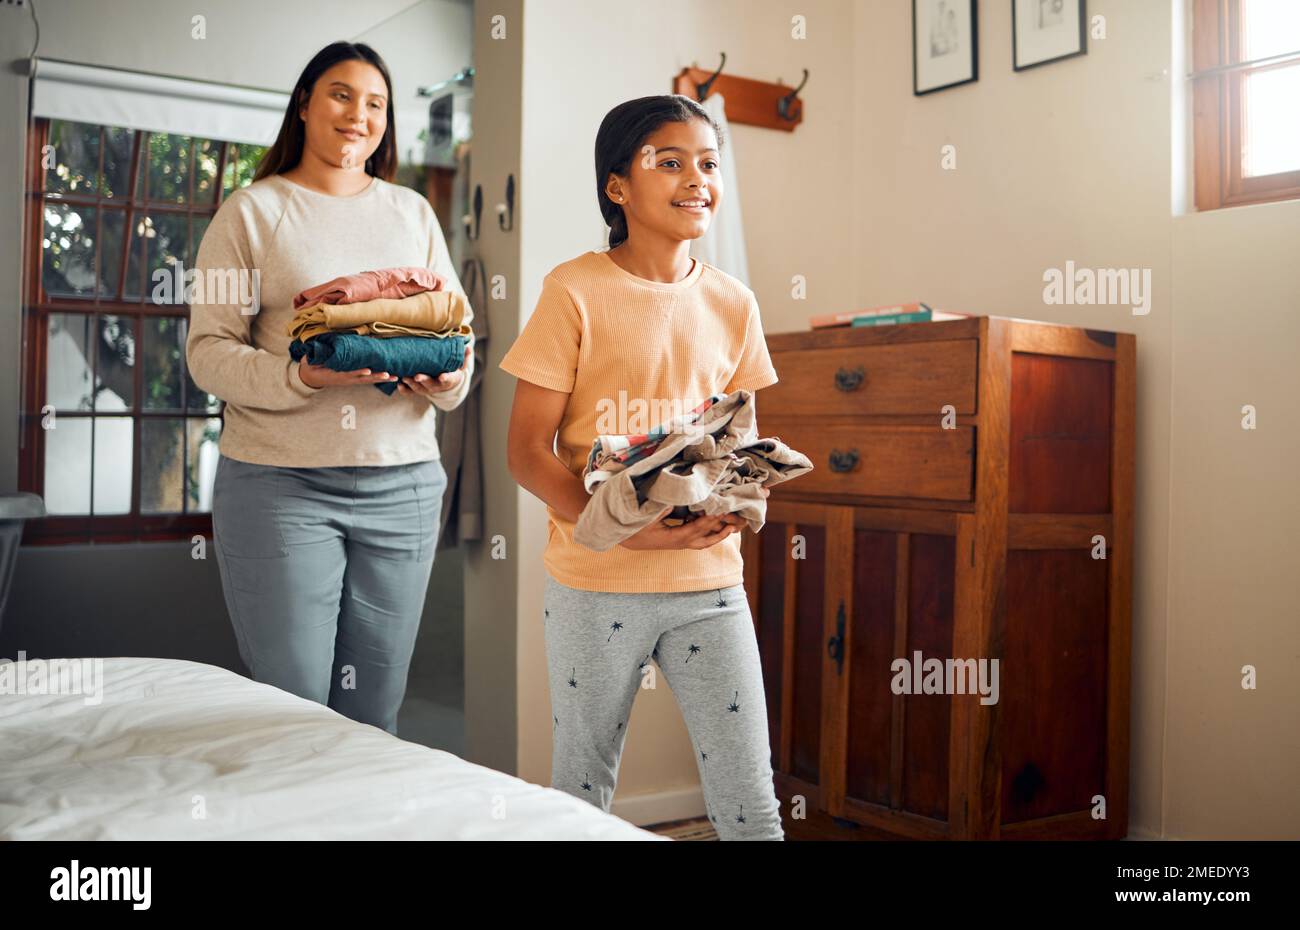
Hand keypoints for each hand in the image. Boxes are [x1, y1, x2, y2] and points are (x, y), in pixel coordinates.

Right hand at [298, 356, 400, 387]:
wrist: (310, 377)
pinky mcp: (353, 380)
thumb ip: (318, 356)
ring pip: (368, 380)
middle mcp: (345, 379)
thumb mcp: (311, 360)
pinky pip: (367, 380)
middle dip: (376, 377)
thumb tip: (319, 349)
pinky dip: (378, 378)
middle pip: (363, 379)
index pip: (348, 373)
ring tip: (394, 377)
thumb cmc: (312, 365)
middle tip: (388, 375)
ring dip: (381, 379)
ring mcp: (350, 380)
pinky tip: (389, 377)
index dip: (357, 372)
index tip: (367, 371)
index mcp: (335, 374)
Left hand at [396, 346, 471, 398]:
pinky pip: (411, 393)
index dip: (445, 378)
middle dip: (423, 381)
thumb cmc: (453, 371)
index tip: (442, 376)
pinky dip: (405, 390)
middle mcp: (437, 386)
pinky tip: (399, 385)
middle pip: (430, 385)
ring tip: (404, 377)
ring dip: (411, 384)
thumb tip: (468, 347)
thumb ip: (464, 357)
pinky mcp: (419, 390)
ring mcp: (427, 389)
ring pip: (419, 389)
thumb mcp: (461, 365)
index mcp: (449, 380)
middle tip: (417, 376)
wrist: (447, 383)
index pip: (448, 379)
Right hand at [619, 509, 747, 550]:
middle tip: (736, 517)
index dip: (710, 519)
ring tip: (733, 525)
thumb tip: (680, 499)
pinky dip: (709, 531)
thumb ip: (663, 507)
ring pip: (705, 542)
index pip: (697, 528)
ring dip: (719, 534)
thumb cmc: (634, 526)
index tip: (721, 509)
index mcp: (674, 538)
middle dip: (722, 528)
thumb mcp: (647, 516)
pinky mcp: (678, 540)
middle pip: (707, 538)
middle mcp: (680, 543)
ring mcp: (680, 543)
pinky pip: (698, 538)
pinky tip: (714, 520)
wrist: (625, 539)